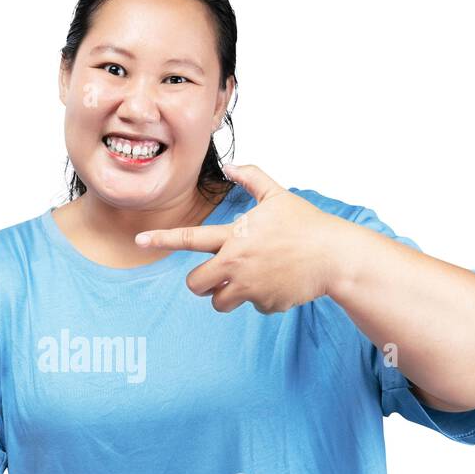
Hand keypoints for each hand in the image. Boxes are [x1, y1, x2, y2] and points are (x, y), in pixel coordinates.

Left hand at [135, 164, 347, 313]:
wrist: (335, 257)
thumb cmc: (307, 224)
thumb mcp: (278, 195)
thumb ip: (252, 179)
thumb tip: (231, 166)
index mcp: (234, 237)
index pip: (190, 238)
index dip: (162, 239)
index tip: (138, 240)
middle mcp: (236, 264)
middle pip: (195, 284)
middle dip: (201, 283)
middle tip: (216, 275)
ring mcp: (249, 288)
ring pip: (218, 302)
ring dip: (227, 294)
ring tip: (250, 279)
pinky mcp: (265, 305)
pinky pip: (251, 307)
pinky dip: (261, 299)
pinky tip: (278, 284)